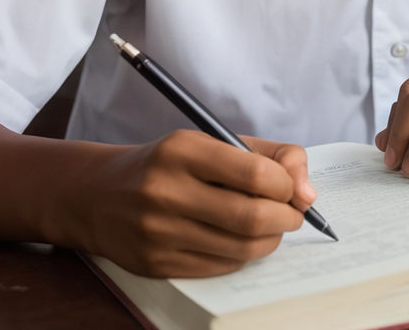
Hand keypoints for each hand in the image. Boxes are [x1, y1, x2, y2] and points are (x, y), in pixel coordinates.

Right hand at [64, 130, 313, 276]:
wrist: (99, 195)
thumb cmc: (171, 163)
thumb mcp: (215, 141)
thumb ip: (271, 157)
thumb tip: (309, 194)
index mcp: (183, 150)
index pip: (256, 173)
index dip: (286, 185)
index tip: (291, 188)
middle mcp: (167, 190)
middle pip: (251, 217)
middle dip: (286, 218)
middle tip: (292, 214)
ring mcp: (158, 232)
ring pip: (240, 248)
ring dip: (270, 240)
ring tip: (270, 226)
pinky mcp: (155, 264)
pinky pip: (219, 267)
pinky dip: (242, 255)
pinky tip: (240, 240)